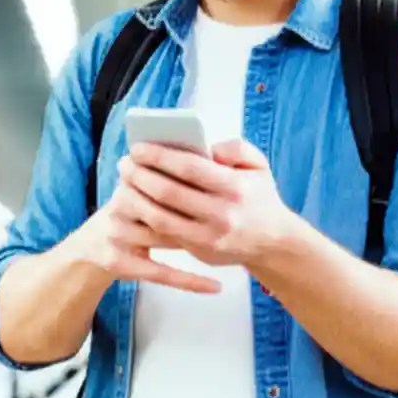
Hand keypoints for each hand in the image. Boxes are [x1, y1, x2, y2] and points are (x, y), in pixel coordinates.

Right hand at [69, 176, 223, 293]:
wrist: (88, 248)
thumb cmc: (126, 216)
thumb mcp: (135, 191)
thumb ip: (162, 175)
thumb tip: (204, 159)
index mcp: (128, 185)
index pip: (166, 180)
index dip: (196, 185)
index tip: (227, 191)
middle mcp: (120, 209)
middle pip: (168, 208)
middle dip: (200, 213)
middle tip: (234, 220)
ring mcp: (118, 237)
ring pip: (166, 239)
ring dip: (198, 243)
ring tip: (230, 245)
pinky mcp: (121, 263)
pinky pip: (161, 273)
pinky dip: (190, 281)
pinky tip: (215, 286)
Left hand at [117, 139, 297, 267]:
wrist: (274, 243)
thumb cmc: (258, 197)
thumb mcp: (258, 166)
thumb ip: (236, 148)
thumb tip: (207, 146)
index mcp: (235, 187)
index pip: (189, 168)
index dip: (159, 157)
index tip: (138, 147)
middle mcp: (221, 214)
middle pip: (168, 192)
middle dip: (140, 175)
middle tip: (124, 163)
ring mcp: (208, 236)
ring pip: (160, 217)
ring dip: (136, 198)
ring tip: (125, 182)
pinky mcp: (199, 251)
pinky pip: (164, 234)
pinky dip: (145, 218)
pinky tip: (134, 203)